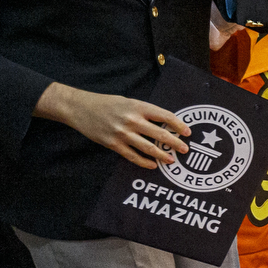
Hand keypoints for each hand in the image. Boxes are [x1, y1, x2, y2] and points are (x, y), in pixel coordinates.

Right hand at [38, 83, 189, 169]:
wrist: (80, 108)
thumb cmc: (106, 103)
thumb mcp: (128, 101)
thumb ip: (144, 112)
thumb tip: (164, 123)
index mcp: (138, 106)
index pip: (164, 115)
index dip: (178, 124)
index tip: (188, 132)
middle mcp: (132, 120)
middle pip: (159, 133)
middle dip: (175, 142)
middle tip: (185, 149)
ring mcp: (122, 133)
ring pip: (148, 147)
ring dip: (162, 155)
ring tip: (172, 160)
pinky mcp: (113, 144)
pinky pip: (132, 156)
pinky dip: (144, 162)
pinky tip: (153, 165)